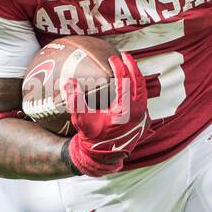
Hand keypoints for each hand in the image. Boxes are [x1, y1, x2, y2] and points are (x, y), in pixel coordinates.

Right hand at [64, 52, 151, 176]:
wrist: (102, 156)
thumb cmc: (91, 137)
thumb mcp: (81, 120)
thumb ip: (75, 101)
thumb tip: (68, 81)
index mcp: (125, 111)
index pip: (125, 82)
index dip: (119, 68)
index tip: (113, 57)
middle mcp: (137, 112)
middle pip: (138, 82)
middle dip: (132, 66)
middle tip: (124, 55)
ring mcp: (142, 115)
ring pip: (143, 89)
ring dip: (137, 75)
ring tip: (129, 63)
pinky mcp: (142, 117)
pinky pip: (143, 97)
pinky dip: (138, 85)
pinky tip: (131, 80)